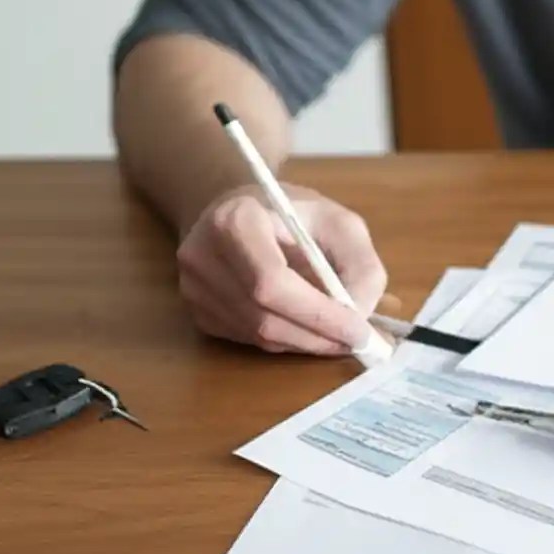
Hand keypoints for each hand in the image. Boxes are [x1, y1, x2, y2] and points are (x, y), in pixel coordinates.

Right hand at [175, 183, 387, 355]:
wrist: (240, 210)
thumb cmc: (294, 214)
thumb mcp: (340, 222)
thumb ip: (360, 264)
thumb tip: (361, 314)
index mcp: (235, 221)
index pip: (272, 282)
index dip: (318, 313)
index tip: (359, 330)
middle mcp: (202, 256)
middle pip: (263, 316)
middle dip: (317, 335)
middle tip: (357, 342)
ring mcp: (192, 287)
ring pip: (257, 335)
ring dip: (305, 343)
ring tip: (340, 337)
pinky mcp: (196, 311)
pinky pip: (248, 339)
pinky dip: (286, 341)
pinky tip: (309, 329)